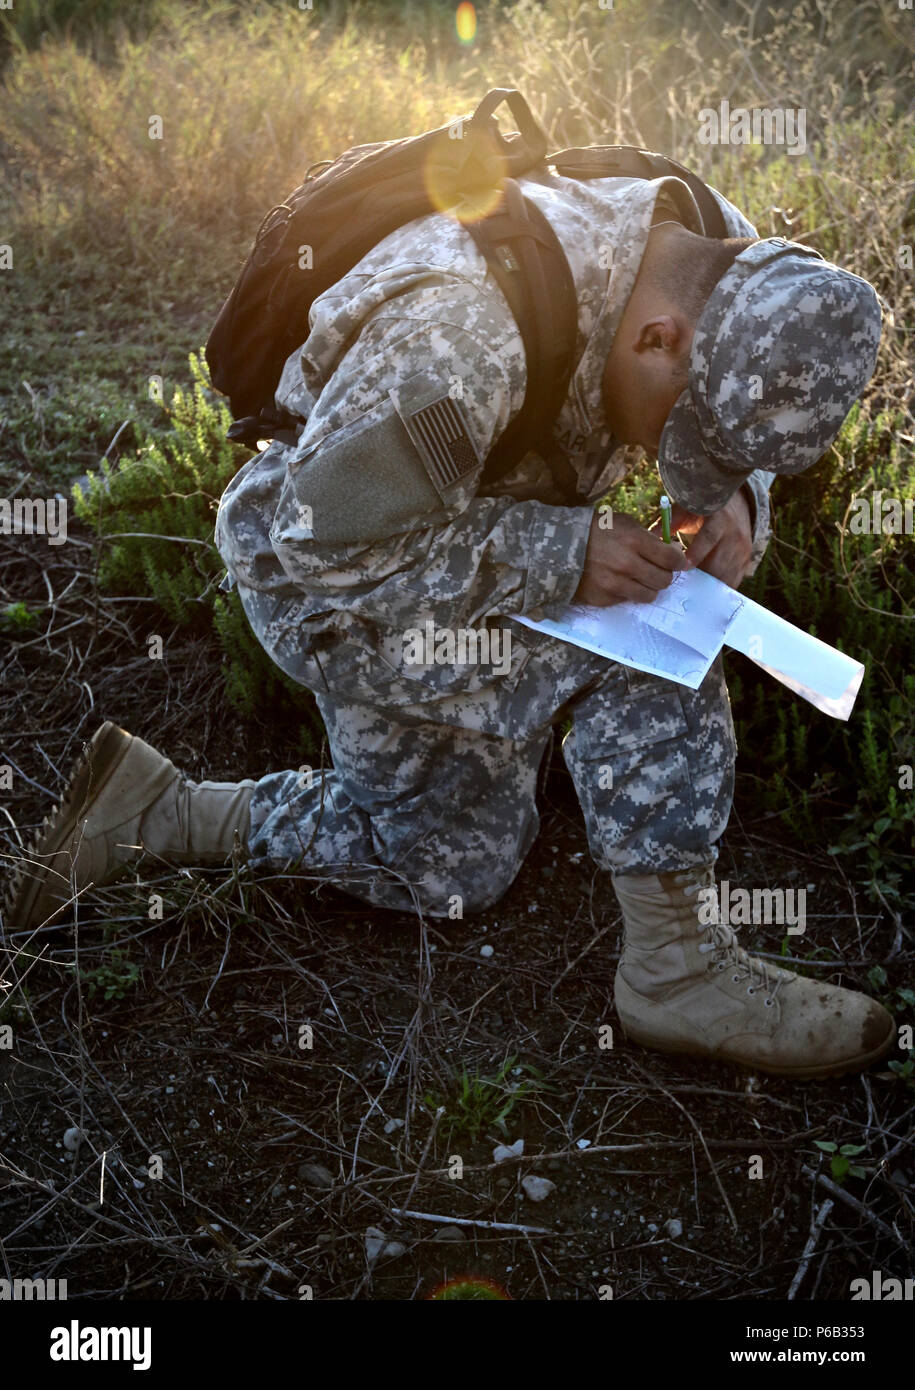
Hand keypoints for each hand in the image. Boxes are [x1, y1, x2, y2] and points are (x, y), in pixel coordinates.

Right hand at [573, 511, 689, 606]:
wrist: (559, 546)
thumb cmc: (595, 530)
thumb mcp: (623, 523)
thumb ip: (647, 537)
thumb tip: (670, 551)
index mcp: (635, 541)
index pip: (671, 559)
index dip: (679, 562)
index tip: (678, 562)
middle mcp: (627, 565)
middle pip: (664, 580)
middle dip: (664, 575)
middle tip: (658, 570)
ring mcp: (615, 585)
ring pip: (649, 595)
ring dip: (648, 588)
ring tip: (640, 579)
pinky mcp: (604, 598)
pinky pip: (626, 600)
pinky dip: (626, 593)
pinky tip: (617, 582)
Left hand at [652, 489, 753, 588]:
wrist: (734, 507)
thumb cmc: (703, 511)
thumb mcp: (686, 510)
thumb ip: (669, 523)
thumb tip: (649, 537)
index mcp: (719, 519)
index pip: (709, 537)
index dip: (696, 553)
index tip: (682, 566)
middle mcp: (735, 534)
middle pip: (719, 562)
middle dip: (700, 577)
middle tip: (682, 588)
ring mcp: (743, 550)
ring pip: (727, 574)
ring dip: (709, 585)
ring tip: (692, 593)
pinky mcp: (746, 561)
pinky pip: (734, 580)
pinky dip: (719, 588)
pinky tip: (705, 593)